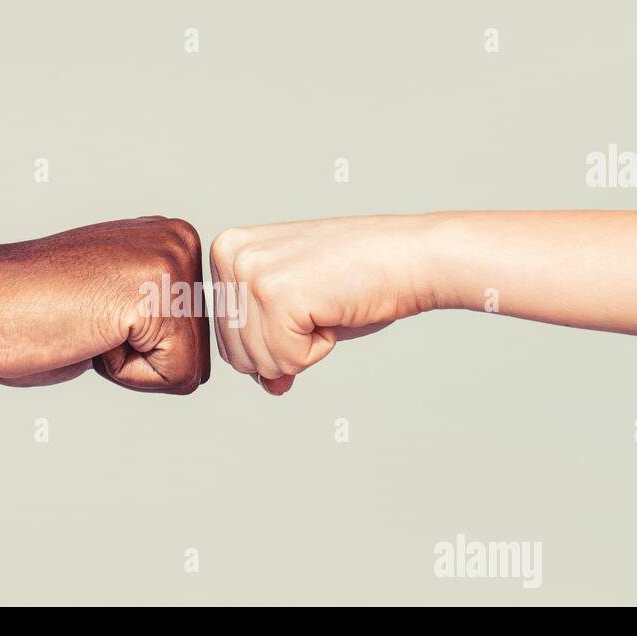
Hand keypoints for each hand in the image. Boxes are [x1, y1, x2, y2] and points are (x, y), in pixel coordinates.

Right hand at [0, 216, 211, 393]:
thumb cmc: (27, 312)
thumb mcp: (114, 299)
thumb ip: (153, 309)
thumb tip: (187, 343)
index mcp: (172, 239)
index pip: (193, 336)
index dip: (141, 351)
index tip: (93, 314)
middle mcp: (180, 242)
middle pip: (199, 354)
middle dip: (142, 360)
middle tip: (87, 321)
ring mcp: (172, 263)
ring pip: (189, 368)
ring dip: (133, 368)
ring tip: (87, 324)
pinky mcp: (158, 295)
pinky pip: (174, 376)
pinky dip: (126, 374)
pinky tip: (87, 331)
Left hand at [208, 216, 436, 394]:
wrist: (410, 257)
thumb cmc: (361, 276)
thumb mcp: (296, 309)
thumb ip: (266, 343)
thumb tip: (266, 384)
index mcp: (226, 250)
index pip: (226, 339)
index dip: (274, 340)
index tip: (305, 301)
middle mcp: (230, 255)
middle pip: (237, 355)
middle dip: (286, 347)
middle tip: (319, 304)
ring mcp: (251, 273)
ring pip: (261, 363)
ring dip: (303, 348)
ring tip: (326, 304)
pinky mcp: (276, 295)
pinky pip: (286, 361)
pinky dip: (318, 350)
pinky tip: (332, 309)